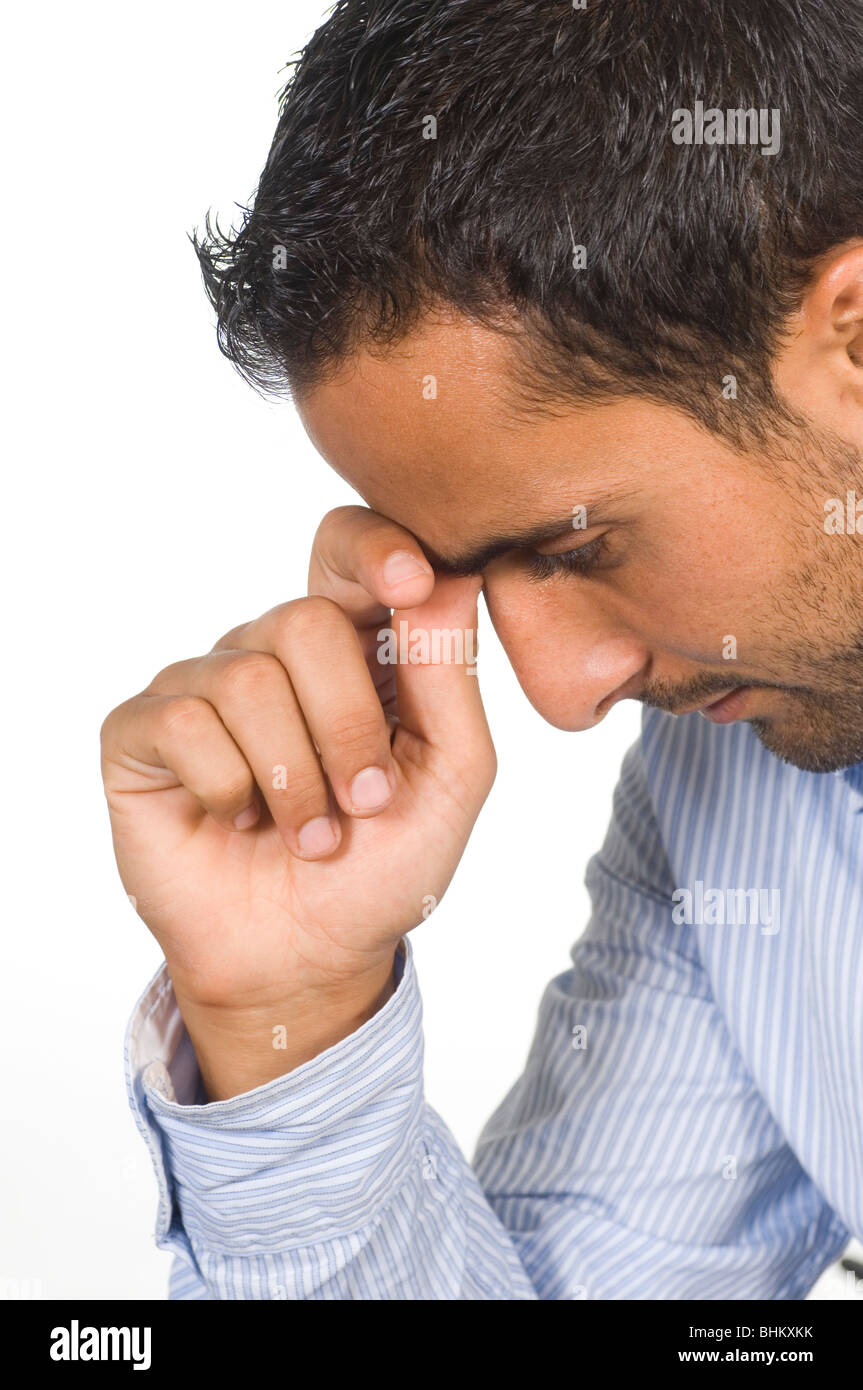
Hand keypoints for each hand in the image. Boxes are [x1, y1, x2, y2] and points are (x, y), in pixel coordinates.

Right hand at [101, 507, 495, 1093]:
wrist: (310, 956)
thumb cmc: (384, 862)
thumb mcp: (451, 775)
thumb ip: (449, 676)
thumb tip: (445, 576)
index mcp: (352, 647)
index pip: (347, 550)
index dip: (374, 550)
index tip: (412, 579)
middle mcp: (271, 652)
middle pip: (305, 619)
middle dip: (349, 726)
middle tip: (365, 802)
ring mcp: (203, 686)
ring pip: (248, 677)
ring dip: (295, 779)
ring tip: (309, 834)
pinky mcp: (142, 732)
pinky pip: (185, 724)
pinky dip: (230, 790)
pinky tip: (237, 821)